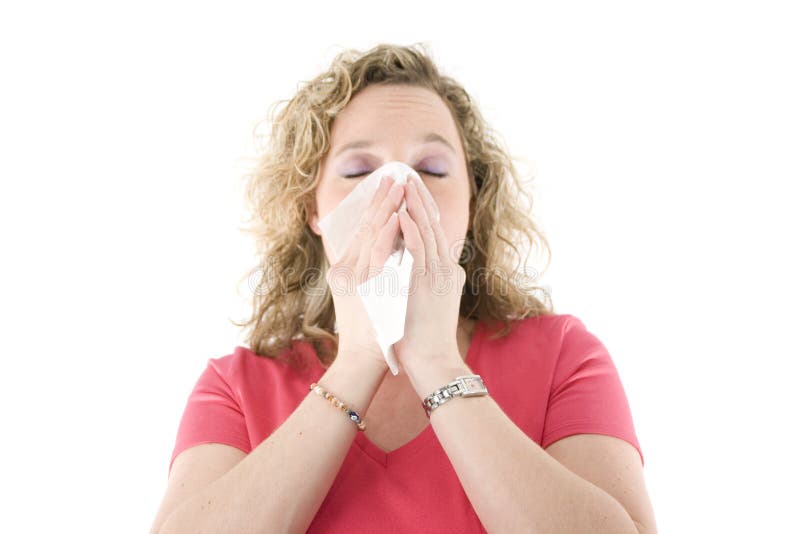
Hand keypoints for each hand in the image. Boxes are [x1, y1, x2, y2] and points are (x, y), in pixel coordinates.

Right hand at [326, 175, 404, 366]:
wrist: (362, 359)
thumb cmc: (370, 329)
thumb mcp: (365, 294)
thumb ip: (370, 269)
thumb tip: (388, 246)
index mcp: (348, 268)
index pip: (364, 230)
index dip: (377, 206)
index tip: (390, 186)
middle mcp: (347, 270)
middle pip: (365, 227)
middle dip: (381, 200)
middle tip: (395, 176)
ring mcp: (353, 279)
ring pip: (370, 237)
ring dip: (385, 210)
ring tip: (398, 188)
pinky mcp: (363, 290)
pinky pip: (376, 258)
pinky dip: (385, 236)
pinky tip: (396, 219)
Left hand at [393, 175, 466, 373]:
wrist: (434, 361)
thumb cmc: (428, 337)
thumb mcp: (434, 300)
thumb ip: (432, 279)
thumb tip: (427, 264)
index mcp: (445, 270)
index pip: (434, 230)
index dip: (423, 206)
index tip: (411, 188)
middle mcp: (445, 268)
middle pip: (432, 224)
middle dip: (418, 198)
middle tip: (407, 174)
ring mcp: (438, 275)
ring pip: (426, 232)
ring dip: (414, 206)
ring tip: (404, 184)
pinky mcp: (427, 286)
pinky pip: (419, 252)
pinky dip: (412, 231)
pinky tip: (404, 214)